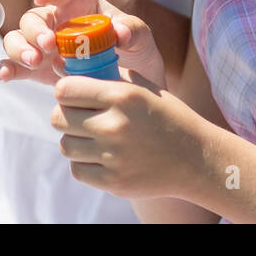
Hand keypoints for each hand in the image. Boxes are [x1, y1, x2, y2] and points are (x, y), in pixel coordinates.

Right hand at [0, 0, 167, 88]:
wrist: (133, 89)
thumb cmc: (137, 54)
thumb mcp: (143, 39)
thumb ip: (133, 30)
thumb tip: (120, 32)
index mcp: (80, 4)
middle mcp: (57, 21)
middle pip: (33, 16)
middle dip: (35, 28)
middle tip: (47, 44)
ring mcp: (44, 46)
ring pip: (18, 38)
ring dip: (19, 48)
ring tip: (33, 61)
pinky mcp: (37, 70)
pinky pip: (14, 66)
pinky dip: (6, 68)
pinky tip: (6, 75)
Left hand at [51, 68, 206, 200]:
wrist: (196, 159)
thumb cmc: (169, 118)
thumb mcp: (145, 88)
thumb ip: (111, 78)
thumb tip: (74, 73)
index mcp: (122, 96)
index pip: (65, 90)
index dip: (65, 91)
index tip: (72, 94)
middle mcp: (114, 125)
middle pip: (59, 118)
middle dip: (65, 115)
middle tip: (78, 116)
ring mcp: (112, 156)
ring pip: (65, 145)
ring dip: (74, 140)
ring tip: (90, 137)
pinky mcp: (113, 182)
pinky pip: (77, 170)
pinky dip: (83, 163)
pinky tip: (99, 156)